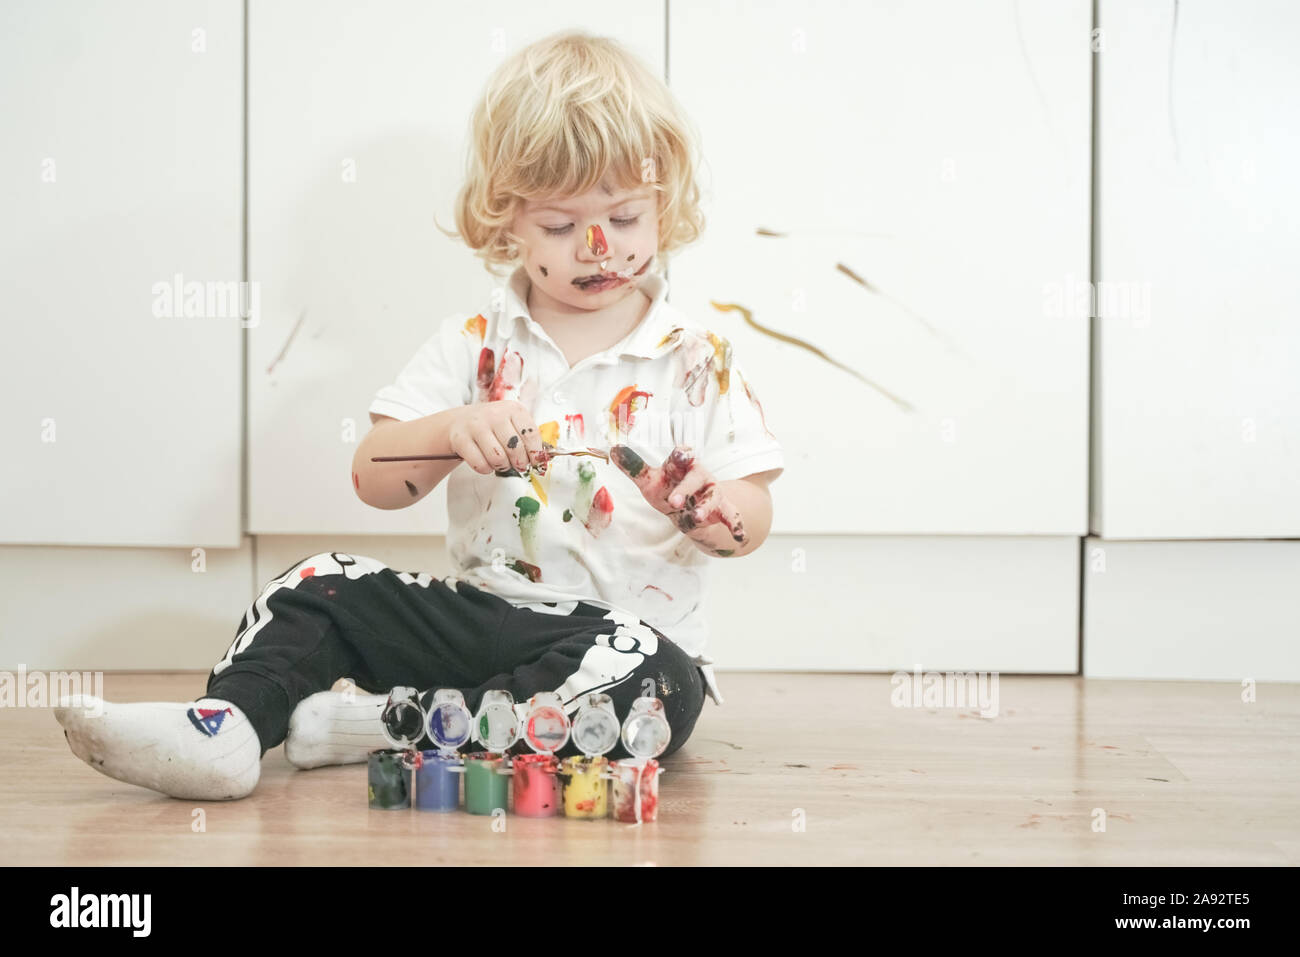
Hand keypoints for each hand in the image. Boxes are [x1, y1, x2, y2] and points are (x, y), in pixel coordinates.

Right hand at [449, 401, 547, 474]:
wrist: (458, 422)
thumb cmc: (490, 425)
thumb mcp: (510, 423)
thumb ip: (526, 437)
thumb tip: (543, 458)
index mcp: (512, 409)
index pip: (531, 434)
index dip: (536, 453)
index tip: (537, 462)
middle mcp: (494, 414)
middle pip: (515, 448)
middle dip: (520, 463)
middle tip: (518, 465)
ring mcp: (476, 426)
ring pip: (498, 458)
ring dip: (502, 466)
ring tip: (501, 463)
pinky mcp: (461, 439)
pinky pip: (480, 464)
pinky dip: (485, 469)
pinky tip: (486, 463)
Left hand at [609, 444, 747, 546]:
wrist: (690, 508)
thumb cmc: (669, 488)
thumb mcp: (650, 481)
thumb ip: (634, 467)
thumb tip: (613, 449)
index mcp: (682, 465)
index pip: (682, 456)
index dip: (682, 454)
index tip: (681, 453)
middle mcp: (700, 476)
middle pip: (696, 478)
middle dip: (686, 489)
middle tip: (674, 501)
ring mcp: (713, 494)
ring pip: (712, 498)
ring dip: (705, 508)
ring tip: (695, 517)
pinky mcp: (723, 510)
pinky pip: (732, 516)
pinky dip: (737, 526)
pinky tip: (741, 537)